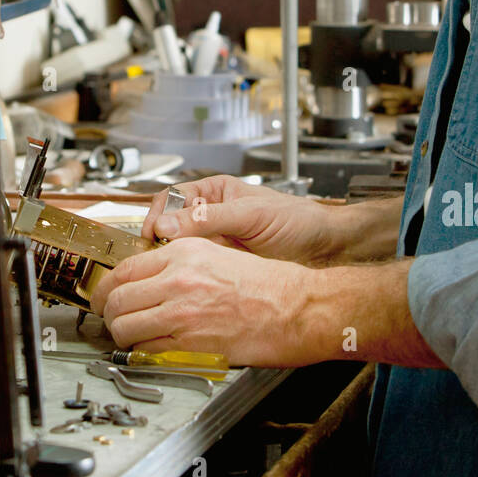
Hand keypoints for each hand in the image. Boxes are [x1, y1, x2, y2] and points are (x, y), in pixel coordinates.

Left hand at [88, 236, 314, 367]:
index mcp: (183, 253)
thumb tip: (150, 279)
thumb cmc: (267, 283)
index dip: (106, 287)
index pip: (124, 269)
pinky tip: (150, 350)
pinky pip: (148, 350)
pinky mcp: (191, 344)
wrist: (296, 307)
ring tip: (130, 338)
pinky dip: (142, 353)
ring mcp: (182, 313)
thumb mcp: (218, 254)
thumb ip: (180, 264)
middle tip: (112, 320)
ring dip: (122, 336)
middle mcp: (178, 279)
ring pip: (126, 327)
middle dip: (109, 314)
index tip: (105, 296)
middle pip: (117, 299)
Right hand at [142, 175, 338, 264]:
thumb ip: (208, 218)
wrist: (324, 249)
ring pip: (178, 250)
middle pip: (169, 225)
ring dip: (171, 261)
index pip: (172, 199)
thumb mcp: (250, 215)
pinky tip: (185, 283)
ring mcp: (214, 242)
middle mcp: (209, 216)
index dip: (158, 215)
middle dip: (159, 241)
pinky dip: (187, 276)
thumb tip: (167, 224)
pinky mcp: (221, 266)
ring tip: (167, 272)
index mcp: (213, 193)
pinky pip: (195, 269)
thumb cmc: (296, 220)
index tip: (153, 235)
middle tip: (154, 258)